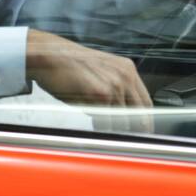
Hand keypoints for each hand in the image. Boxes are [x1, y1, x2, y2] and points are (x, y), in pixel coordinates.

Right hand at [26, 28, 153, 128]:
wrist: (48, 55)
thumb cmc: (68, 66)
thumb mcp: (99, 72)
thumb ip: (115, 88)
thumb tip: (122, 114)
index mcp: (127, 70)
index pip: (146, 104)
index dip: (144, 122)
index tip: (140, 134)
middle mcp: (125, 76)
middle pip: (140, 116)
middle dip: (132, 131)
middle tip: (121, 140)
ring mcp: (114, 85)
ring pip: (122, 122)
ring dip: (112, 130)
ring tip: (101, 129)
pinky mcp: (100, 94)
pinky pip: (106, 123)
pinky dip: (100, 128)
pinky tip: (92, 123)